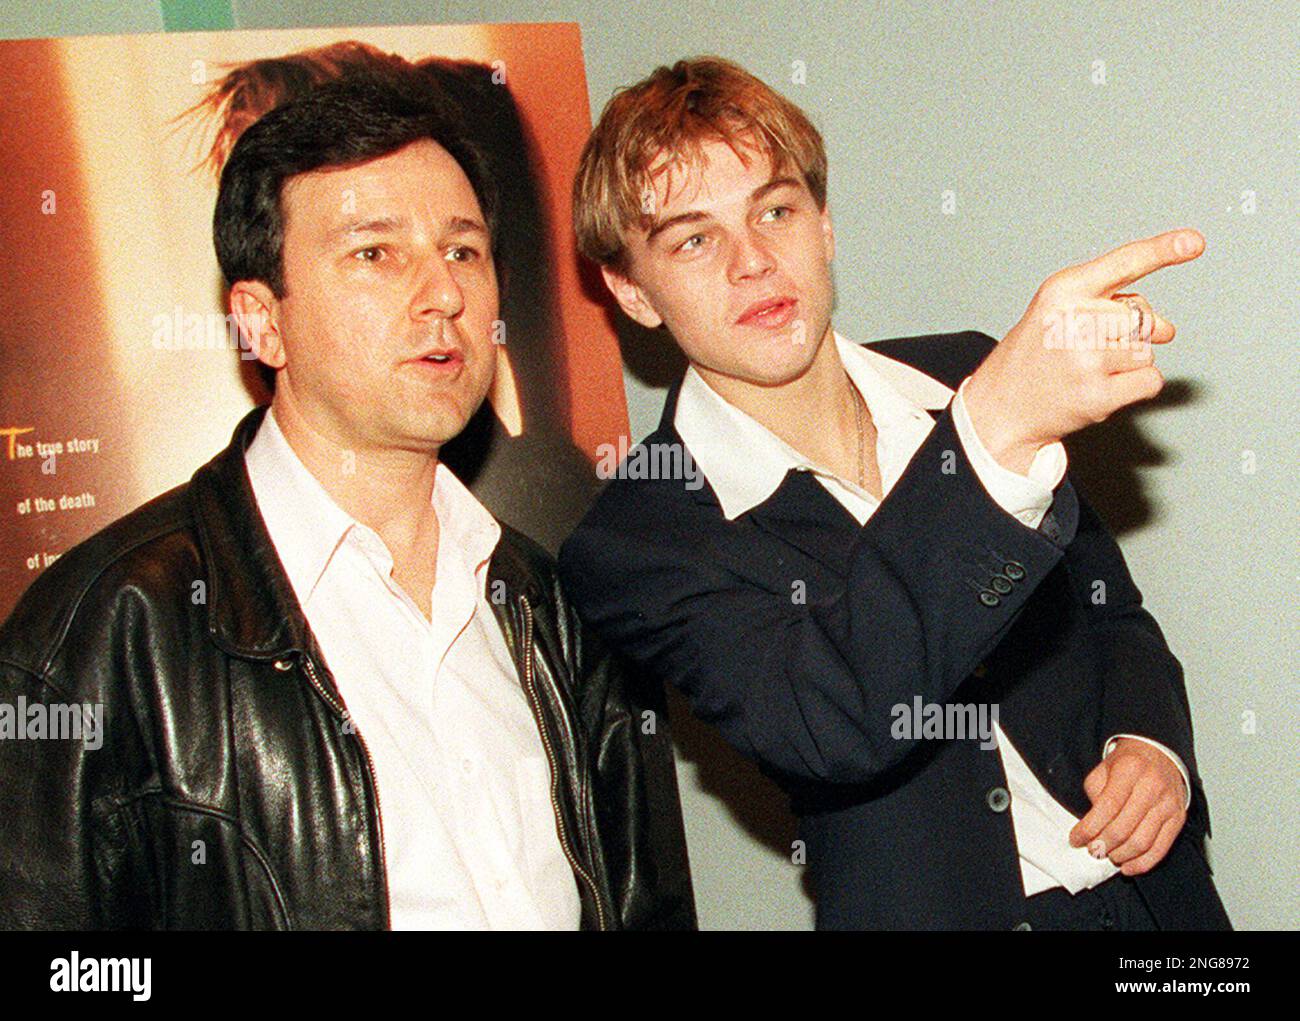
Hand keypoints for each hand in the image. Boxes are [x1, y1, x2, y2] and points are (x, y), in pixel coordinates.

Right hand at [963, 229, 1204, 471]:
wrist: (1000, 407)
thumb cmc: (1035, 355)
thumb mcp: (1059, 312)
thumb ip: (1112, 305)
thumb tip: (1166, 328)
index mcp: (1062, 290)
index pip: (1124, 263)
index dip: (1163, 250)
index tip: (1195, 241)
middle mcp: (1073, 320)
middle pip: (1142, 317)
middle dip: (1128, 333)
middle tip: (1088, 348)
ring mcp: (1085, 359)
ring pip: (1148, 350)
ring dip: (1127, 363)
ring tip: (1088, 370)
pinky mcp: (1097, 395)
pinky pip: (1149, 381)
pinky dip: (1134, 387)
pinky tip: (1101, 388)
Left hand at [1069, 737, 1188, 875]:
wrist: (1159, 754)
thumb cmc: (1128, 764)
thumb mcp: (1103, 770)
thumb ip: (1095, 795)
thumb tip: (1091, 828)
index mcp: (1129, 770)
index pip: (1106, 807)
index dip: (1088, 828)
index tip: (1076, 839)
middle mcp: (1152, 787)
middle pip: (1124, 828)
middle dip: (1103, 845)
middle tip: (1092, 851)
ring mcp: (1168, 804)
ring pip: (1142, 842)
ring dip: (1121, 856)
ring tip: (1107, 856)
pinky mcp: (1178, 818)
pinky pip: (1161, 848)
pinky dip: (1143, 863)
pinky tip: (1128, 867)